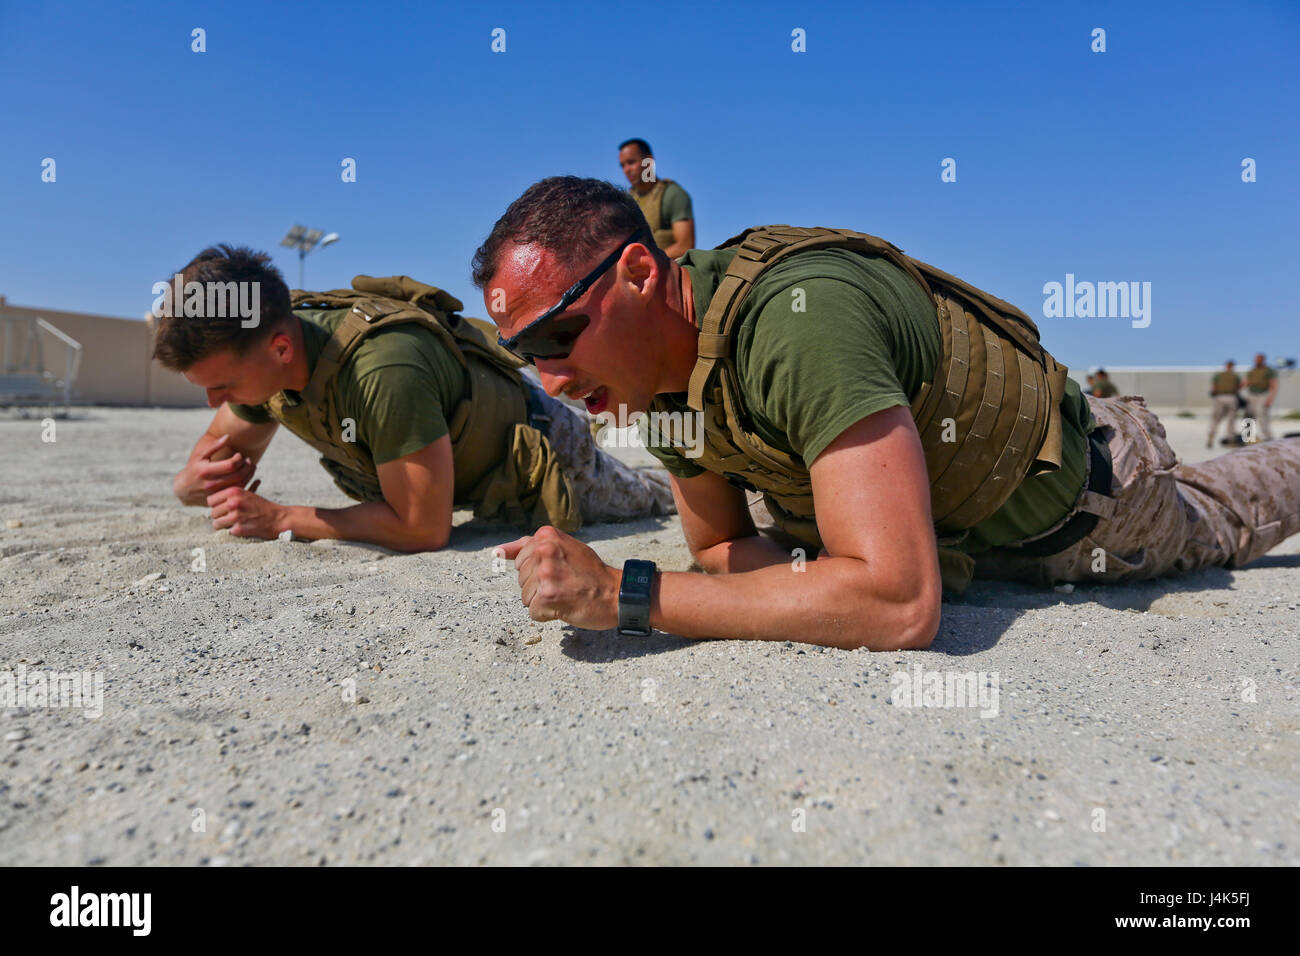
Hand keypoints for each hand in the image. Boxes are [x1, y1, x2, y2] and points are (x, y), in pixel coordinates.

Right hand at [176, 434, 256, 502]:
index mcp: (205, 470)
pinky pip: (237, 492)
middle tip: (249, 461)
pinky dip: (246, 483)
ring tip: (250, 467)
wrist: (184, 488)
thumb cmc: (194, 468)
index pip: (230, 465)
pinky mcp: (220, 498)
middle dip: (246, 467)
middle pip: (237, 476)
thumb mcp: (200, 455)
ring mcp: (216, 493)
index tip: (239, 455)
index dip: (239, 459)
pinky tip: (247, 476)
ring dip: (248, 475)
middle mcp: (210, 483)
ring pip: (239, 485)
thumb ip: (213, 446)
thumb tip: (228, 436)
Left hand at [207, 480, 285, 538]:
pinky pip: (226, 531)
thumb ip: (230, 495)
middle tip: (231, 517)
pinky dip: (233, 531)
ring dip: (224, 525)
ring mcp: (236, 516)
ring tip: (234, 523)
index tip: (224, 508)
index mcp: (234, 491)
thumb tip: (211, 501)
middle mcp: (233, 502)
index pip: (210, 500)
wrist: (279, 518)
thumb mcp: (246, 494)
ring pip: (216, 523)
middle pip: (213, 512)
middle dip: (220, 516)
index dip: (216, 505)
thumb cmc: (262, 506)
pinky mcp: (239, 528)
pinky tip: (242, 527)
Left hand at [496, 526, 621, 628]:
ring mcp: (546, 574)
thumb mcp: (562, 547)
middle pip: (522, 579)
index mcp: (546, 535)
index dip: (539, 570)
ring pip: (526, 597)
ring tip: (567, 594)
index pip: (520, 559)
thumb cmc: (590, 572)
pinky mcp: (548, 597)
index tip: (562, 569)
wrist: (617, 593)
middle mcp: (544, 551)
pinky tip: (566, 605)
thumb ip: (528, 547)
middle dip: (540, 586)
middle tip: (566, 583)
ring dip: (544, 601)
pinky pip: (534, 613)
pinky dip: (548, 615)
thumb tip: (497, 552)